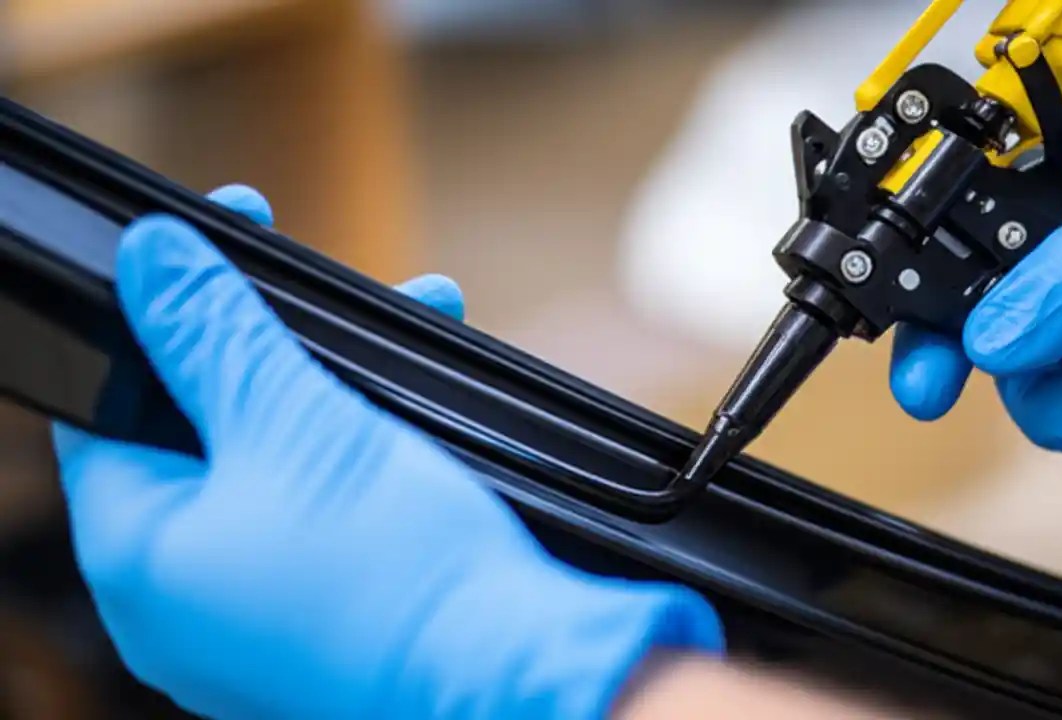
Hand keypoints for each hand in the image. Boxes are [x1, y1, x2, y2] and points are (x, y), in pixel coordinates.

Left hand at [55, 186, 722, 718]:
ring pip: (275, 461)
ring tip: (411, 304)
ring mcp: (252, 616)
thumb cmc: (397, 571)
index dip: (152, 315)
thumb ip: (209, 333)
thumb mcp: (296, 421)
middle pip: (199, 428)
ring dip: (333, 376)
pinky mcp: (323, 618)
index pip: (105, 411)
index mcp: (137, 554)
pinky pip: (320, 508)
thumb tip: (147, 258)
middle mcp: (179, 598)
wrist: (512, 674)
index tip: (207, 246)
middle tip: (306, 269)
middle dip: (268, 333)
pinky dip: (361, 440)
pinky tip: (420, 390)